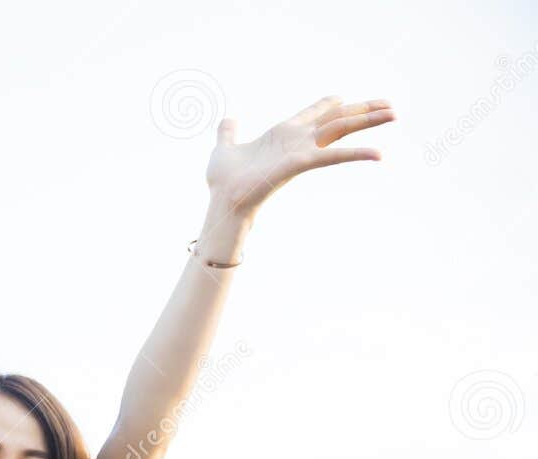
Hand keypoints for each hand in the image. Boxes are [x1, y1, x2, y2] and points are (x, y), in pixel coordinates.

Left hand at [206, 95, 393, 219]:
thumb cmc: (223, 181)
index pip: (313, 113)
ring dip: (369, 120)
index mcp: (283, 134)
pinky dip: (356, 154)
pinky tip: (379, 154)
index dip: (328, 104)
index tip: (343, 96)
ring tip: (395, 113)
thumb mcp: (225, 148)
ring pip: (341, 129)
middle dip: (363, 110)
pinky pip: (333, 156)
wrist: (222, 201)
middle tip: (391, 106)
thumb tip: (228, 118)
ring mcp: (301, 151)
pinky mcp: (300, 163)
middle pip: (337, 119)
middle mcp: (297, 140)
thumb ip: (228, 132)